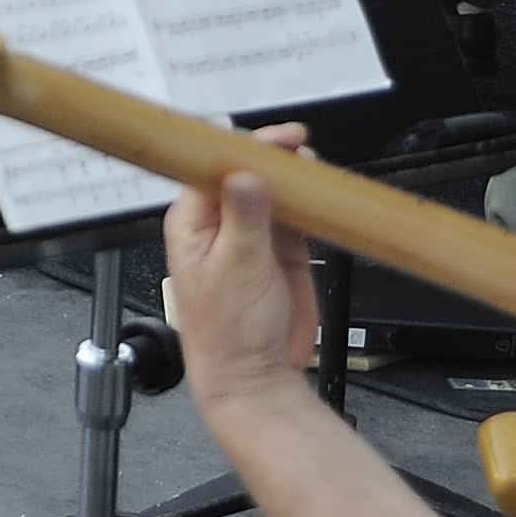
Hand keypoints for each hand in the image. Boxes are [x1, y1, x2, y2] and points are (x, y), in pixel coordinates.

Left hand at [162, 122, 321, 411]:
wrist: (256, 376)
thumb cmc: (229, 332)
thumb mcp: (238, 268)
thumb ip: (245, 218)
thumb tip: (245, 174)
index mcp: (194, 221)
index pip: (216, 168)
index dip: (246, 147)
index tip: (279, 140)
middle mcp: (220, 222)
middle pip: (247, 172)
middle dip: (274, 158)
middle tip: (301, 150)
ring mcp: (253, 234)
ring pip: (274, 190)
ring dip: (294, 179)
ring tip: (313, 168)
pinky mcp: (280, 249)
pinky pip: (296, 215)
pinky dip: (310, 203)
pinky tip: (321, 194)